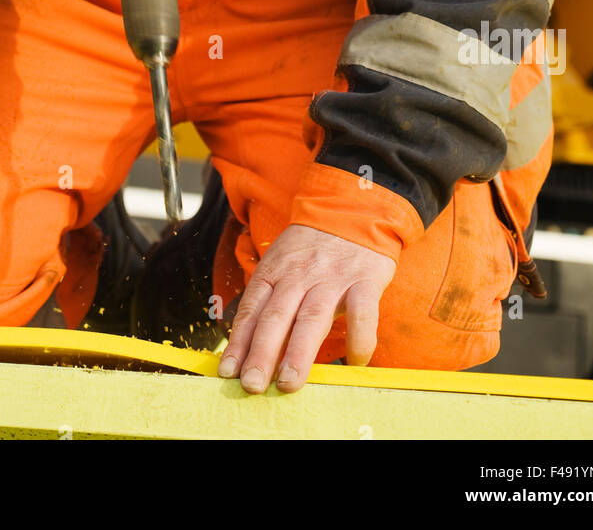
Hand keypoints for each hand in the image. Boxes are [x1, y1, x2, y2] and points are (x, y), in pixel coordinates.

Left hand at [217, 223, 395, 393]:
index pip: (251, 310)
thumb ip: (269, 301)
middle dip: (261, 353)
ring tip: (288, 383)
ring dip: (298, 352)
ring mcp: (332, 277)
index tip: (227, 372)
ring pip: (311, 317)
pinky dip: (359, 339)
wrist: (351, 208)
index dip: (238, 342)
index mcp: (274, 271)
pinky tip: (355, 363)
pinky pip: (362, 312)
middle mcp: (299, 275)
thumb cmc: (311, 248)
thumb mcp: (282, 264)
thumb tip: (248, 348)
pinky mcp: (365, 280)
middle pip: (276, 316)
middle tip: (251, 385)